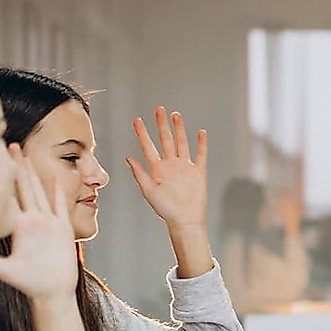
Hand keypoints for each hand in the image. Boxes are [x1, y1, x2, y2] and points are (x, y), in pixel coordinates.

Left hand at [0, 147, 77, 299]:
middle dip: (16, 167)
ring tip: (27, 155)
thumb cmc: (29, 284)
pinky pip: (61, 206)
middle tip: (8, 144)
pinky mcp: (63, 229)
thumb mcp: (4, 271)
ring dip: (33, 173)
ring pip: (39, 192)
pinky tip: (59, 178)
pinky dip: (59, 192)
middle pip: (22, 188)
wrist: (52, 292)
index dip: (1, 180)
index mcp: (18, 227)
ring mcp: (48, 224)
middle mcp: (32, 221)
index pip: (7, 198)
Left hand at [126, 107, 208, 229]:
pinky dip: (201, 144)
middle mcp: (171, 165)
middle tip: (158, 109)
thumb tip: (128, 157)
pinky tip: (200, 132)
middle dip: (161, 125)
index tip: (137, 120)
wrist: (185, 220)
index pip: (148, 146)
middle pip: (166, 140)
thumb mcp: (148, 191)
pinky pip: (201, 155)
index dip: (142, 133)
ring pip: (182, 143)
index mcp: (157, 169)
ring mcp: (185, 167)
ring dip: (179, 129)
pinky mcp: (199, 172)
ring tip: (175, 115)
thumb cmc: (165, 210)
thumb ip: (139, 174)